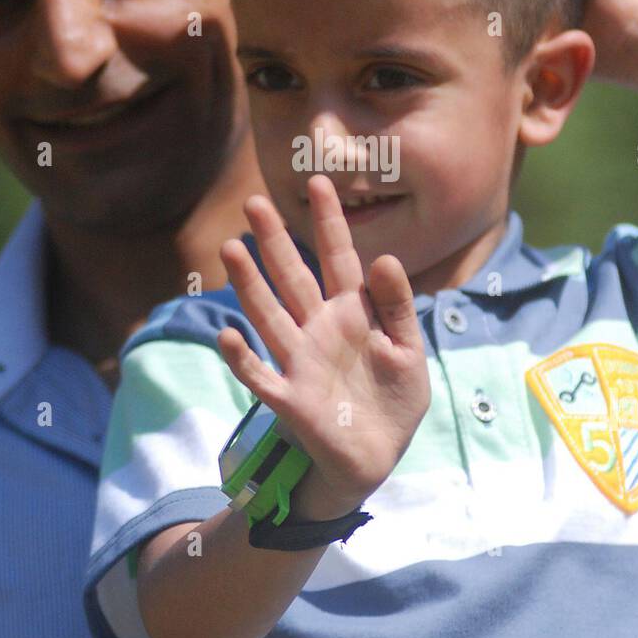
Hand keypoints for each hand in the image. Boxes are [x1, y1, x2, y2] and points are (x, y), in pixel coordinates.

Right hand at [216, 174, 431, 514]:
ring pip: (269, 314)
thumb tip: (385, 257)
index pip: (338, 257)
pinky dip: (243, 357)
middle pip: (292, 276)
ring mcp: (300, 361)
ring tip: (230, 248)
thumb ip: (398, 305)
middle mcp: (319, 328)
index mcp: (352, 312)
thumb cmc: (394, 400)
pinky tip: (227, 334)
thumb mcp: (409, 349)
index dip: (328, 222)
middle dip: (275, 241)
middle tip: (254, 202)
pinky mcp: (290, 398)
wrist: (379, 456)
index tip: (319, 181)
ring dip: (249, 284)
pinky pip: (260, 374)